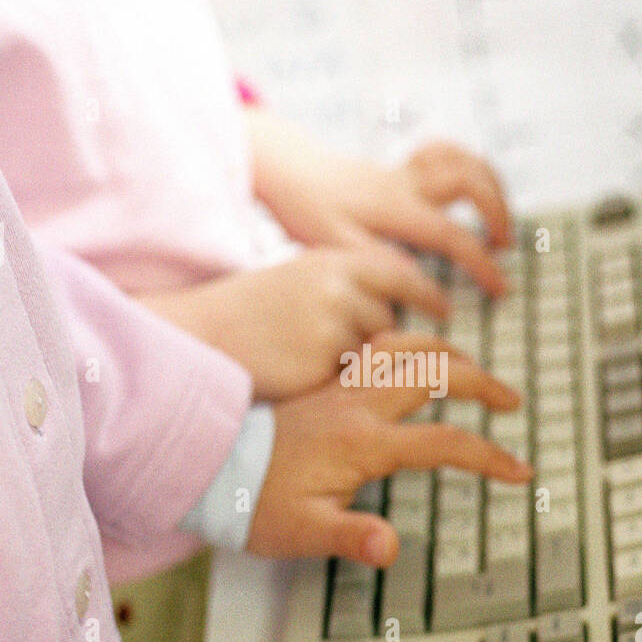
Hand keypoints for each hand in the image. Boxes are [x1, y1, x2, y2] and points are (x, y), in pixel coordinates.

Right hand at [140, 245, 447, 400]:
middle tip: (351, 349)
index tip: (442, 310)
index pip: (396, 272)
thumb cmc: (246, 315)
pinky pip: (348, 379)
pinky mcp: (322, 361)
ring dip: (351, 362)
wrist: (199, 336)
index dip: (423, 293)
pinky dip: (331, 382)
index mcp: (331, 259)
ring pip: (370, 352)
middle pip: (389, 318)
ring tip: (305, 358)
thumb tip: (391, 310)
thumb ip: (345, 287)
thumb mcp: (298, 282)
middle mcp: (337, 285)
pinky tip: (299, 374)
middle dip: (377, 338)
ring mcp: (332, 323)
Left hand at [247, 106, 511, 295]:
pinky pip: (442, 153)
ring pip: (462, 159)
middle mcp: (407, 184)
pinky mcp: (399, 168)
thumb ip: (376, 263)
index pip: (452, 235)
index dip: (481, 264)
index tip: (501, 290)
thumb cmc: (304, 210)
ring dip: (490, 185)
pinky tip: (468, 192)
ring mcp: (405, 172)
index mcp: (395, 208)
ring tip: (496, 220)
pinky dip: (464, 166)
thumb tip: (417, 284)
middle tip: (503, 248)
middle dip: (497, 212)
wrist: (284, 169)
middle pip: (470, 180)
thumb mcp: (331, 245)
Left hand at [247, 332, 531, 563]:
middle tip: (512, 402)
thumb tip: (389, 549)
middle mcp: (357, 405)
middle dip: (482, 383)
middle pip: (435, 373)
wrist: (212, 470)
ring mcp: (343, 388)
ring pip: (408, 347)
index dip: (488, 456)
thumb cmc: (256, 505)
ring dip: (449, 352)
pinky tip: (418, 353)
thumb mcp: (304, 533)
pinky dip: (409, 341)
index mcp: (361, 442)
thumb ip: (352, 538)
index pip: (443, 442)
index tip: (518, 471)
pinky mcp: (330, 384)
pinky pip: (378, 345)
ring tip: (476, 369)